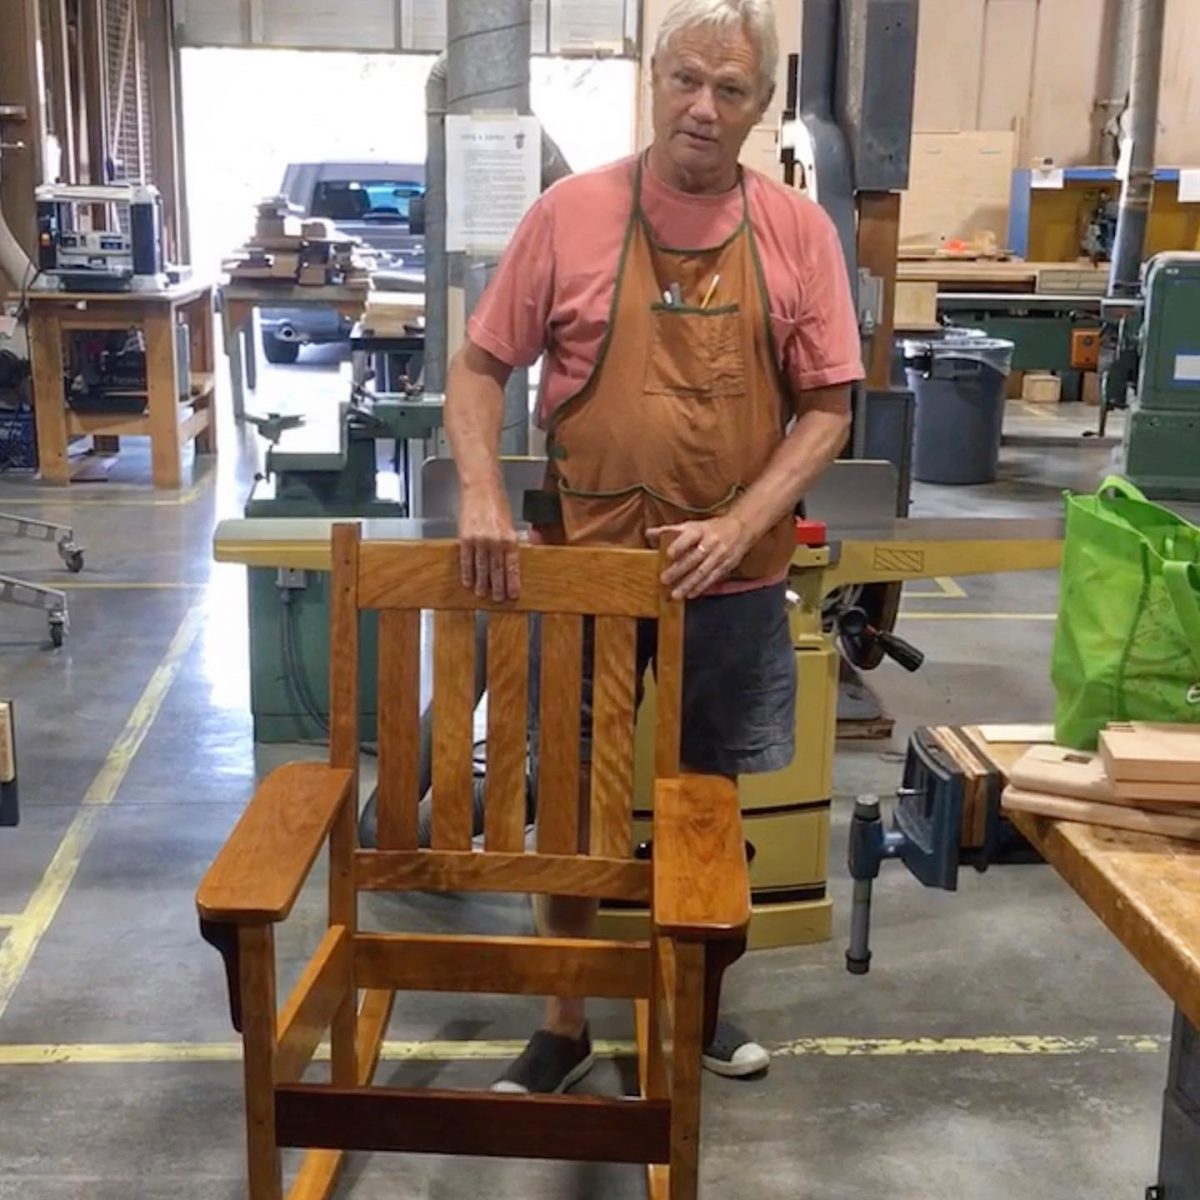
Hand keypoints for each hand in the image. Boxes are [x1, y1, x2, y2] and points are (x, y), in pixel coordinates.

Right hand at [458, 485, 519, 600]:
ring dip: (482, 583)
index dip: (512, 582)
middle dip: (498, 587)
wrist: (481, 488)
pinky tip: (469, 582)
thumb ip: (514, 542)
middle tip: (498, 599)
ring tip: (483, 594)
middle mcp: (495, 540)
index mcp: (510, 537)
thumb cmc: (497, 503)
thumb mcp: (511, 523)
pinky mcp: (465, 538)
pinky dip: (467, 572)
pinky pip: (466, 560)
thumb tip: (516, 561)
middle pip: (497, 570)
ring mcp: (479, 540)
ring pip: (482, 568)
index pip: (512, 566)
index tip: (513, 594)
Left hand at [648, 515, 750, 599]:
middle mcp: (711, 542)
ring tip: (675, 595)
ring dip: (688, 584)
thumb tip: (648, 533)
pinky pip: (712, 578)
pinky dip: (701, 588)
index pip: (689, 536)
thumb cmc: (711, 528)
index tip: (668, 554)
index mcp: (701, 530)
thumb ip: (670, 531)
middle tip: (664, 580)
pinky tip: (690, 595)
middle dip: (679, 570)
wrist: (741, 528)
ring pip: (703, 571)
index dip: (680, 545)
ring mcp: (719, 556)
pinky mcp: (725, 567)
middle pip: (694, 557)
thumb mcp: (692, 525)